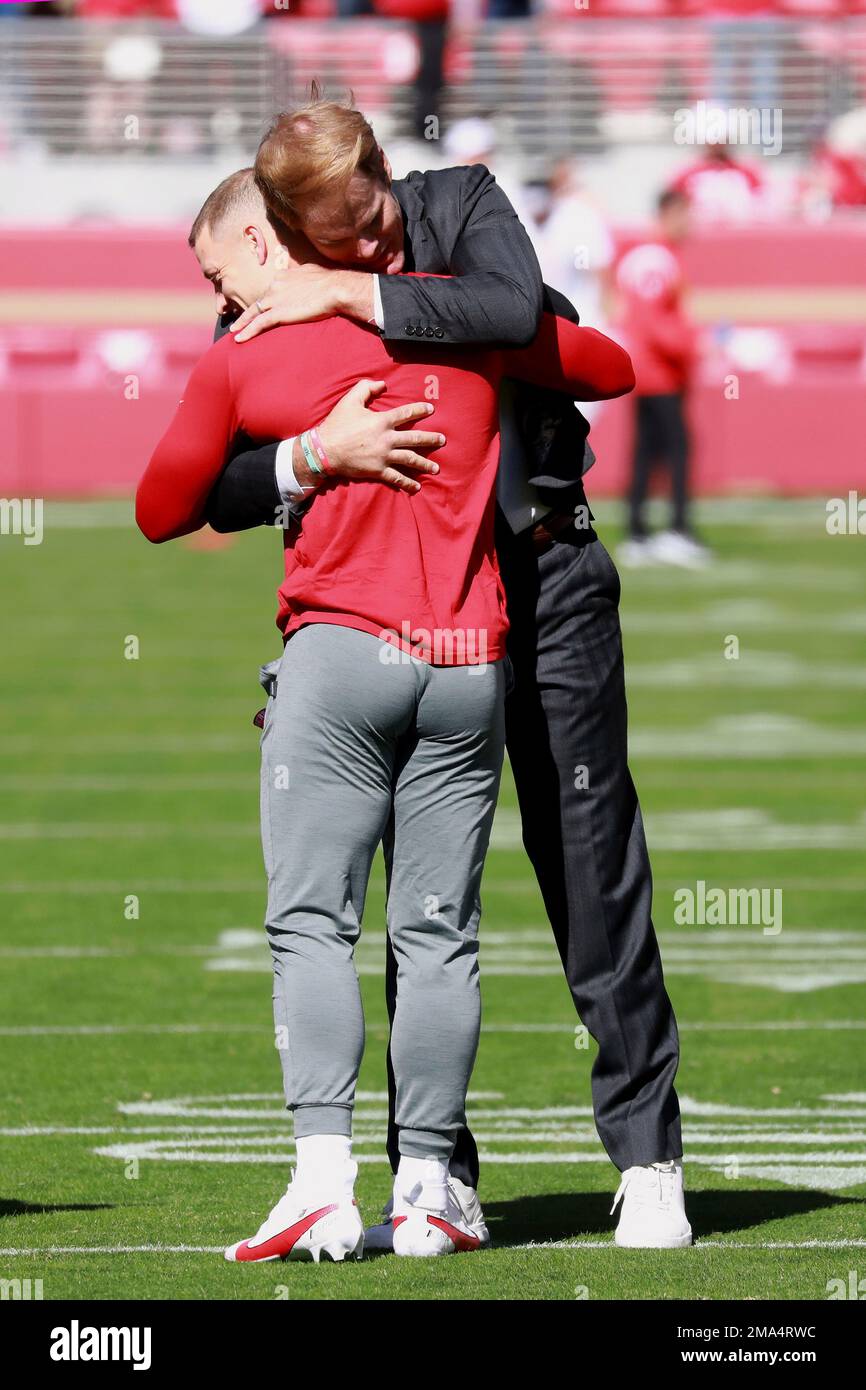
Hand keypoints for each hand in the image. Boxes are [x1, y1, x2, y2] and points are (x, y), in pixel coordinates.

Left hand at [231, 266, 372, 342]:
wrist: (335, 289)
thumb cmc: (330, 282)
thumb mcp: (312, 273)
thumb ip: (303, 276)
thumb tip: (306, 278)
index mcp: (283, 276)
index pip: (269, 290)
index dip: (264, 300)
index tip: (260, 307)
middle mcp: (275, 285)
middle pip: (259, 301)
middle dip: (249, 312)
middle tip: (239, 321)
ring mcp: (275, 299)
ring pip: (253, 312)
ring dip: (242, 323)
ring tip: (234, 331)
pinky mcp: (278, 313)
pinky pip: (258, 323)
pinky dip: (247, 331)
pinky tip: (239, 339)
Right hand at [314, 380, 443, 494]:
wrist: (325, 450)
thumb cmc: (337, 424)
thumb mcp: (350, 400)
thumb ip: (366, 388)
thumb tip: (382, 384)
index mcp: (382, 421)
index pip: (407, 413)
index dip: (420, 410)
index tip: (431, 409)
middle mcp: (387, 439)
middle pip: (415, 438)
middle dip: (431, 439)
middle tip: (442, 440)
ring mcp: (384, 456)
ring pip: (410, 459)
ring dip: (424, 464)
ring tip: (436, 468)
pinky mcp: (378, 471)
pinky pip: (396, 478)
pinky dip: (407, 483)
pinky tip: (417, 486)